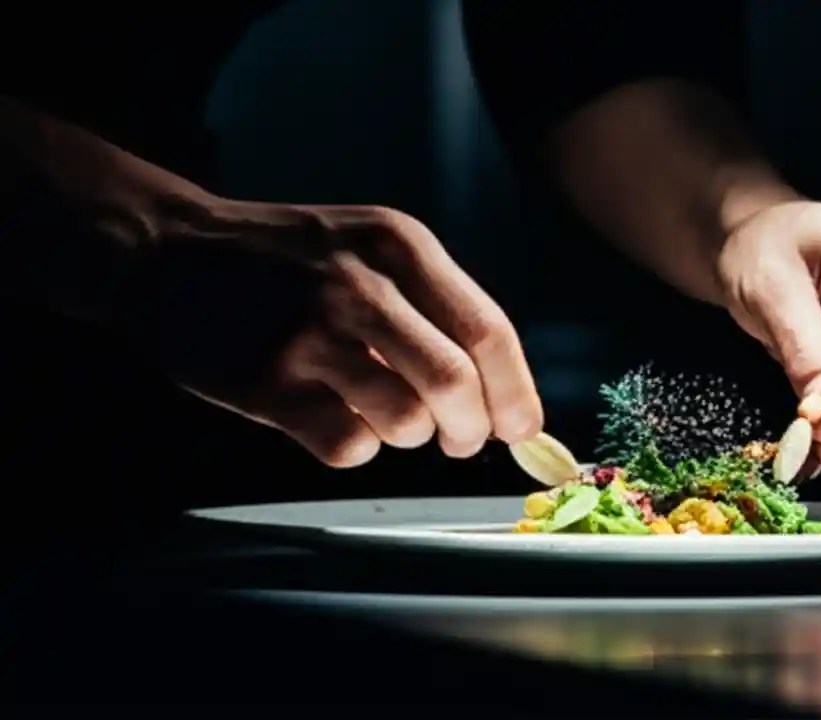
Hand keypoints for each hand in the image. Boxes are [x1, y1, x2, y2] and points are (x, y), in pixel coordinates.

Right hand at [119, 199, 542, 467]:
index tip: (524, 428)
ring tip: (381, 412)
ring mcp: (309, 332)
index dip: (516, 391)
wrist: (169, 252)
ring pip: (406, 422)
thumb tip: (502, 400)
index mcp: (398, 245)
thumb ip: (434, 308)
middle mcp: (359, 283)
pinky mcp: (267, 381)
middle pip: (455, 382)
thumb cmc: (289, 261)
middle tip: (461, 441)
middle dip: (471, 428)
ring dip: (408, 436)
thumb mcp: (367, 249)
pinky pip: (349, 448)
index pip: (487, 329)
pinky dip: (356, 449)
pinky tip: (333, 417)